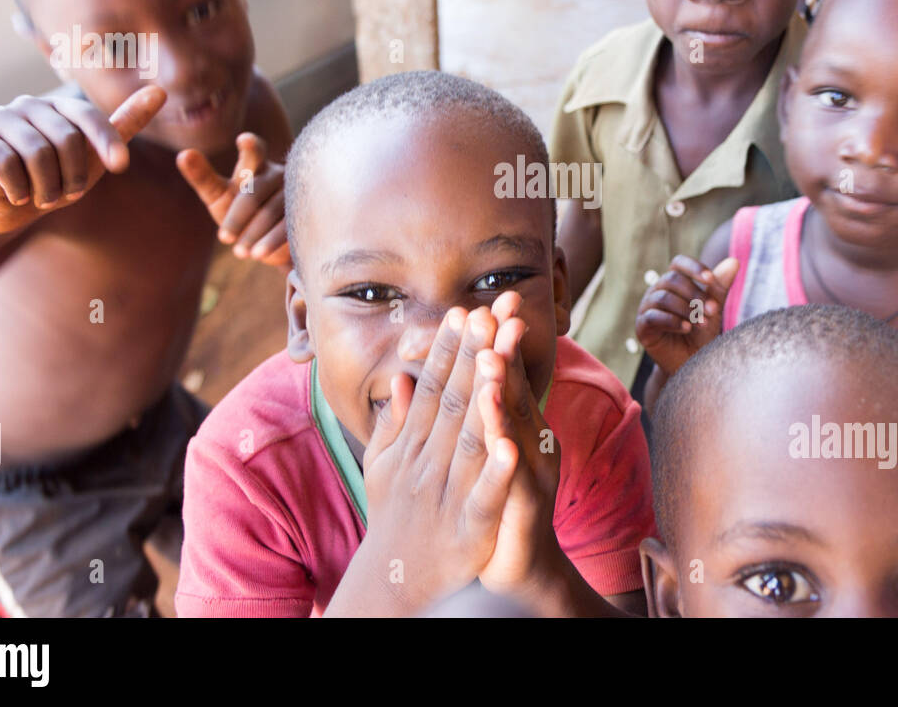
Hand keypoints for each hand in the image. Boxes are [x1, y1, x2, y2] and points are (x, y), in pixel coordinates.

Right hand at [0, 86, 165, 235]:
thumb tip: (161, 89)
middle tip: (68, 195)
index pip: (89, 116)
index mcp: (60, 106)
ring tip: (44, 198)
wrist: (8, 207)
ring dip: (47, 187)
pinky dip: (19, 188)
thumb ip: (124, 125)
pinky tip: (18, 196)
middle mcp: (29, 104)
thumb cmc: (57, 178)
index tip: (120, 166)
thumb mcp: (95, 157)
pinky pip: (6, 163)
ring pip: (37, 153)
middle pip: (66, 139)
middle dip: (73, 177)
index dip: (108, 141)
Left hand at [176, 133, 287, 266]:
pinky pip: (288, 227)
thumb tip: (182, 154)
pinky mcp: (305, 216)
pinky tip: (260, 255)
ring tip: (239, 253)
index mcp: (256, 166)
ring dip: (253, 234)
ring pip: (272, 212)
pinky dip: (272, 242)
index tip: (243, 140)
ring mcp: (295, 195)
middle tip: (223, 238)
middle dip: (237, 218)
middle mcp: (278, 176)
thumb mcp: (218, 194)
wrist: (270, 242)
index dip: (250, 147)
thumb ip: (202, 176)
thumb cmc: (238, 210)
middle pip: (254, 193)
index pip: (254, 152)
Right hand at [350, 306, 518, 613]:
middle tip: (486, 312)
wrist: (395, 586)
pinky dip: (497, 473)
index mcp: (414, 448)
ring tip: (497, 359)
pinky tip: (512, 445)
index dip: (449, 351)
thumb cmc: (397, 520)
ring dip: (484, 400)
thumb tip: (402, 379)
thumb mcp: (385, 469)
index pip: (434, 390)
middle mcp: (427, 465)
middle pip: (454, 404)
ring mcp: (447, 497)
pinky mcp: (468, 532)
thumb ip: (397, 424)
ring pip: (470, 442)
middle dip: (471, 357)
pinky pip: (486, 498)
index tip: (463, 311)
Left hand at [477, 293, 564, 597]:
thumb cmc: (491, 507)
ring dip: (504, 395)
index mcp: (512, 427)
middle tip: (495, 311)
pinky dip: (508, 465)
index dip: (494, 340)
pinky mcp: (522, 514)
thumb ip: (459, 412)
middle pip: (512, 393)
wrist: (519, 571)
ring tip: (492, 360)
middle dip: (502, 350)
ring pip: (514, 431)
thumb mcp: (473, 454)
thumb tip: (425, 373)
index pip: (500, 376)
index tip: (489, 299)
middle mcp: (528, 445)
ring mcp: (530, 478)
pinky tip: (506, 443)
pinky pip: (513, 487)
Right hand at [636, 255, 738, 374]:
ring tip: (703, 322)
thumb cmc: (701, 333)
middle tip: (713, 310)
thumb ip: (720, 287)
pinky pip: (653, 317)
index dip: (693, 268)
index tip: (710, 280)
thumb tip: (735, 261)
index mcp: (673, 282)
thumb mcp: (713, 309)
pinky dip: (672, 321)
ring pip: (663, 297)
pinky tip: (687, 328)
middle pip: (672, 279)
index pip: (679, 263)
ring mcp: (647, 308)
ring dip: (686, 309)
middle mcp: (657, 291)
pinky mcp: (642, 327)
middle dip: (695, 294)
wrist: (691, 364)